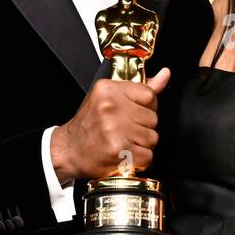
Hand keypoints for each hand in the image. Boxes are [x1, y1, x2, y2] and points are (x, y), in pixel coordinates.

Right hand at [50, 67, 168, 179]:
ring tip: (124, 142)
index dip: (147, 108)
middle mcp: (110, 106)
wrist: (69, 150)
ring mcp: (113, 128)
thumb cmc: (90, 124)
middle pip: (153, 118)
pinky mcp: (117, 149)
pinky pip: (147, 155)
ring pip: (152, 138)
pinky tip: (125, 154)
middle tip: (125, 130)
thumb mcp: (110, 98)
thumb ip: (140, 88)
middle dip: (143, 127)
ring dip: (142, 144)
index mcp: (108, 89)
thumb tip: (165, 74)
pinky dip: (139, 159)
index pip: (149, 95)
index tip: (134, 113)